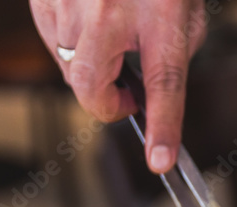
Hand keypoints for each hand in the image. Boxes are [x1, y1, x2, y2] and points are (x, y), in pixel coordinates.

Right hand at [29, 0, 206, 172]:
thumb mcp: (185, 10)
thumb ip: (172, 53)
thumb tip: (150, 91)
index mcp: (160, 18)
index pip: (163, 86)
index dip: (163, 128)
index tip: (160, 161)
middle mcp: (109, 12)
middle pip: (89, 89)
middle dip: (106, 102)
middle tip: (128, 93)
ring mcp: (69, 2)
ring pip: (68, 65)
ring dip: (90, 65)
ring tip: (112, 30)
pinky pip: (51, 39)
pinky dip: (68, 40)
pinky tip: (89, 14)